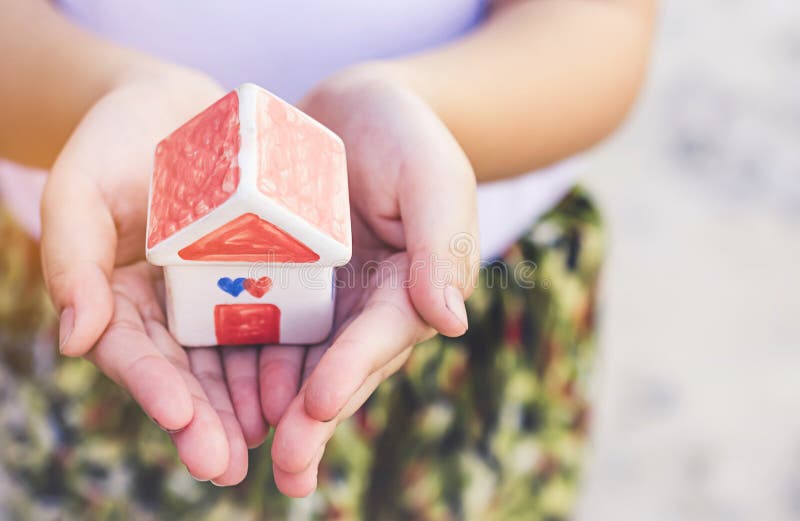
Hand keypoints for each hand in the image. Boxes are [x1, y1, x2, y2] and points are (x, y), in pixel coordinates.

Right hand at [40, 70, 303, 483]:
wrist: (174, 107)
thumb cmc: (115, 139)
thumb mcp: (80, 186)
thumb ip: (73, 256)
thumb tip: (77, 339)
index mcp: (118, 296)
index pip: (131, 352)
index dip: (153, 386)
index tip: (180, 417)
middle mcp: (167, 307)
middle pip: (184, 373)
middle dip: (204, 420)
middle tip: (226, 467)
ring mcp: (212, 294)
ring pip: (230, 360)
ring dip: (247, 404)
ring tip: (271, 444)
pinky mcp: (255, 274)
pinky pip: (271, 317)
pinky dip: (283, 354)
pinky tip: (305, 388)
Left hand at [268, 66, 479, 495]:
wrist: (359, 109)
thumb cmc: (406, 137)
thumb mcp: (433, 177)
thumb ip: (442, 242)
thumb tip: (451, 321)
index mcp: (412, 288)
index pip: (384, 335)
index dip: (354, 370)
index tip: (320, 406)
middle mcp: (368, 305)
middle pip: (341, 367)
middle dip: (314, 419)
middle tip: (288, 470)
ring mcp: (327, 297)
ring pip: (300, 360)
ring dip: (274, 408)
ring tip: (240, 452)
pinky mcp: (286, 281)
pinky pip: (264, 323)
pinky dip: (243, 360)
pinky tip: (214, 395)